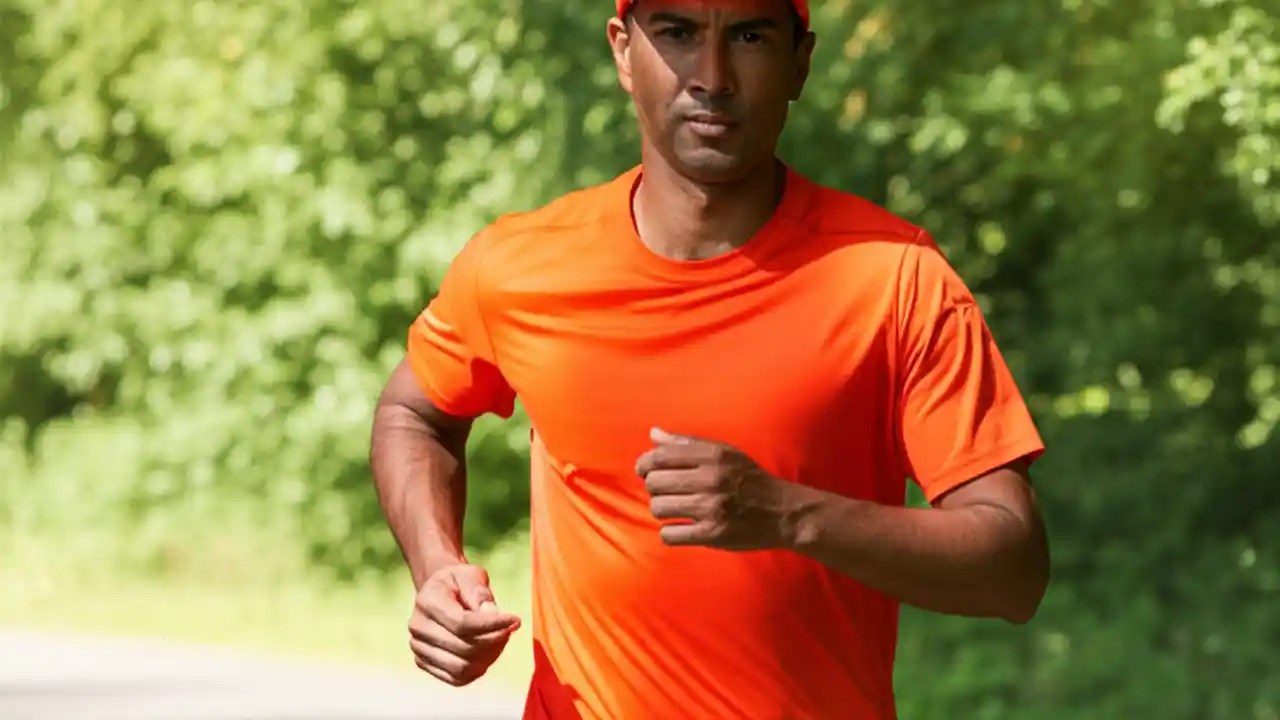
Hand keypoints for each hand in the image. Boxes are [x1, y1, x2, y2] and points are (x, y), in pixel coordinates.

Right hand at [408, 563, 520, 685]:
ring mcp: (419, 648)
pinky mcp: (424, 663)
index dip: (492, 625)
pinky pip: (457, 678)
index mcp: (427, 601)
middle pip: (464, 647)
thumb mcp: (470, 575)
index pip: (462, 623)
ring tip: (500, 640)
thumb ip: (479, 592)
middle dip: (494, 641)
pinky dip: (478, 669)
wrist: (439, 593)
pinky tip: (488, 652)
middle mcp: (418, 627)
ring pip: (461, 667)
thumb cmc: (458, 582)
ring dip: (488, 657)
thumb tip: (491, 614)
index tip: (515, 619)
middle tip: (510, 629)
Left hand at [634, 427, 806, 550]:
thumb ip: (687, 444)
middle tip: (667, 492)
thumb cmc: (749, 479)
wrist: (784, 512)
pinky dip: (670, 532)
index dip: (644, 464)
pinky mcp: (713, 534)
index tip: (644, 471)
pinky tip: (682, 528)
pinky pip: (669, 535)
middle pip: (655, 483)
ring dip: (662, 510)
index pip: (660, 456)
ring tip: (675, 509)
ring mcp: (712, 508)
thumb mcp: (724, 453)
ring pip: (658, 508)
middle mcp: (711, 479)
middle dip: (654, 488)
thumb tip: (653, 434)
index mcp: (713, 456)